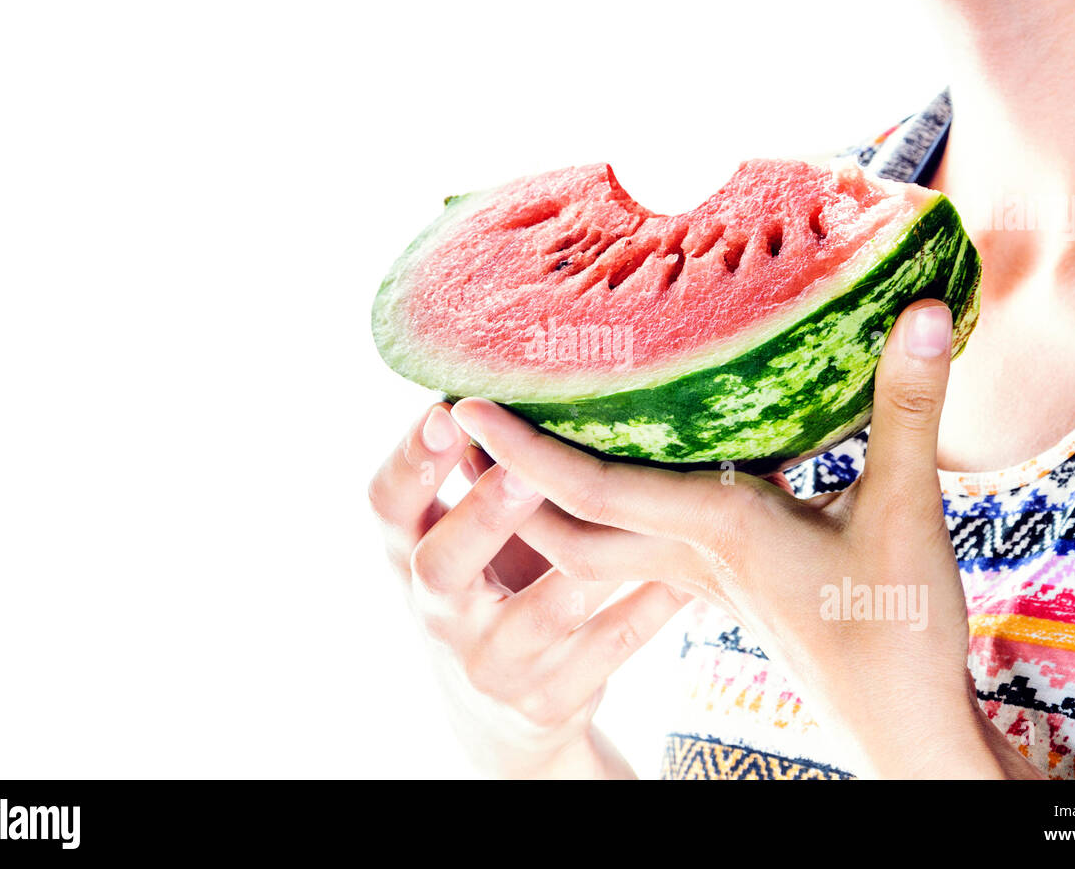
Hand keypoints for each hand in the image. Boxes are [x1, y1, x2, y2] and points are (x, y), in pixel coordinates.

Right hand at [367, 403, 688, 778]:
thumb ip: (480, 473)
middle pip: (442, 566)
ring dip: (591, 559)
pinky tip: (687, 571)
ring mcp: (492, 662)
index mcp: (412, 555)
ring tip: (637, 511)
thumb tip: (518, 360)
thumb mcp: (466, 539)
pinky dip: (649, 604)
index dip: (410, 462)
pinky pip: (609, 645)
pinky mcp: (548, 699)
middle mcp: (439, 613)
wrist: (501, 714)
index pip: (387, 505)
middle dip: (483, 514)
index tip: (444, 411)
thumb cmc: (491, 584)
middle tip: (523, 469)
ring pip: (543, 609)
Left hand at [448, 300, 1040, 778]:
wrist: (906, 730)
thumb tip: (924, 309)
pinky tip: (618, 470)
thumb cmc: (901, 636)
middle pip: (565, 524)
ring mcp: (700, 578)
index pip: (589, 489)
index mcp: (715, 533)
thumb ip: (911, 407)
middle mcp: (691, 555)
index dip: (521, 449)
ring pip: (592, 543)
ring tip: (515, 440)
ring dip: (545, 499)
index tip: (460, 404)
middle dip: (507, 479)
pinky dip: (599, 511)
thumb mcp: (907, 513)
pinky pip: (633, 549)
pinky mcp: (721, 587)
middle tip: (465, 417)